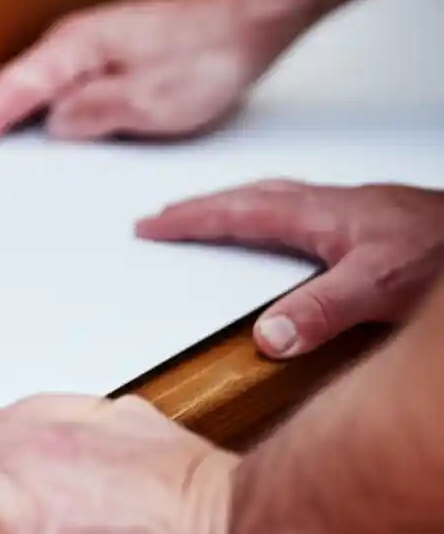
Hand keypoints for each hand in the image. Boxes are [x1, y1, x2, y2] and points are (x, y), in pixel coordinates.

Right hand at [0, 0, 305, 151]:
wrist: (248, 22)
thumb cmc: (207, 52)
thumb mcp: (150, 99)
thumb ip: (93, 113)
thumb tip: (56, 125)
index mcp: (73, 49)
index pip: (9, 91)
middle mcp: (75, 45)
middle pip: (12, 89)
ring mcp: (90, 51)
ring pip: (34, 91)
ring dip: (9, 120)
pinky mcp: (108, 61)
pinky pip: (60, 92)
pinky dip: (41, 114)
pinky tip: (42, 135)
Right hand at [137, 181, 443, 358]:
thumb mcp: (381, 288)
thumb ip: (320, 311)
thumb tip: (267, 336)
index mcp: (323, 216)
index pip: (239, 211)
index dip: (191, 218)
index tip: (153, 223)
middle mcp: (338, 208)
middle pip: (254, 197)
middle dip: (206, 206)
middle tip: (170, 215)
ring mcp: (359, 214)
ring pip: (283, 201)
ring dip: (241, 207)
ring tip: (215, 218)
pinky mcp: (377, 228)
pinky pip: (307, 214)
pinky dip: (278, 219)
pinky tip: (292, 239)